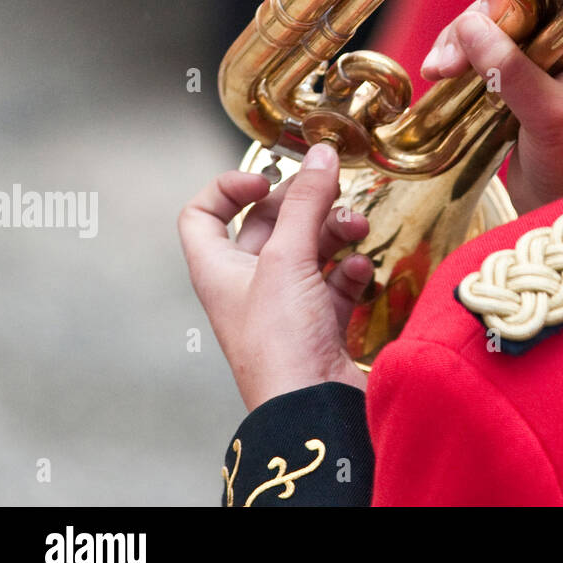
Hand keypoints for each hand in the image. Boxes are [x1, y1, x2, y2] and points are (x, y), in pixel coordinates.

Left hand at [178, 144, 370, 411]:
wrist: (313, 407)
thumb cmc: (279, 346)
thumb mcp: (287, 259)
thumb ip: (306, 201)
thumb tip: (319, 155)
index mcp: (219, 268)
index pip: (203, 214)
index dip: (229, 188)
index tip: (266, 178)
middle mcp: (248, 284)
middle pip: (269, 224)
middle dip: (303, 204)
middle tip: (330, 189)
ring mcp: (285, 304)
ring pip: (308, 248)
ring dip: (334, 231)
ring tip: (355, 228)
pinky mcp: (319, 322)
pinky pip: (335, 281)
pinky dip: (350, 269)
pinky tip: (359, 270)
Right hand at [421, 0, 562, 212]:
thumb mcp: (550, 117)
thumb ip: (513, 71)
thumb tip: (471, 26)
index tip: (480, 18)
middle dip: (481, 22)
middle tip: (450, 59)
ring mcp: (559, 42)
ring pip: (500, 16)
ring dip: (465, 40)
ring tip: (440, 71)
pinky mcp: (532, 62)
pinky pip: (492, 39)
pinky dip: (465, 53)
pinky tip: (441, 73)